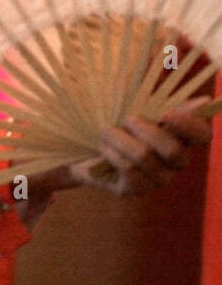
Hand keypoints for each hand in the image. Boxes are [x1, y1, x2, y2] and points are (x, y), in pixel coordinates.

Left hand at [64, 98, 212, 196]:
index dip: (191, 125)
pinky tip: (103, 148)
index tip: (167, 113)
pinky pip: (127, 168)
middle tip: (127, 119)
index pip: (203, 135)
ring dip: (120, 139)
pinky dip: (111, 153)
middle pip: (173, 150)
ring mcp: (158, 178)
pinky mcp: (136, 189)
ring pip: (144, 157)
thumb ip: (160, 98)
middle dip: (146, 131)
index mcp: (182, 137)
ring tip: (105, 132)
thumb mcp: (133, 105)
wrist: (82, 147)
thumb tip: (194, 95)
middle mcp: (176, 162)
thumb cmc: (114, 120)